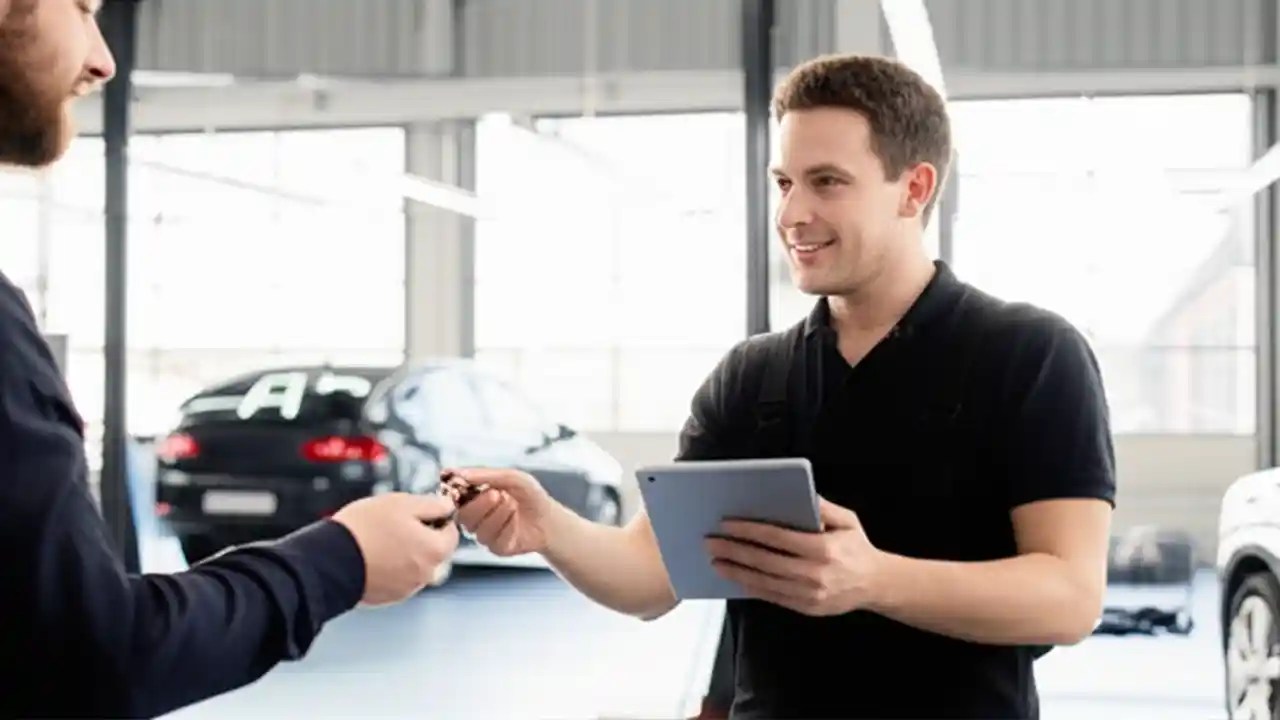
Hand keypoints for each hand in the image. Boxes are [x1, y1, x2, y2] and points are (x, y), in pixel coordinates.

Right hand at [331, 492, 459, 605]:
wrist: (329, 560)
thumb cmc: (364, 529)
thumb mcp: (402, 503)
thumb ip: (432, 505)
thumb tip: (447, 507)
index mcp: (435, 551)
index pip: (451, 533)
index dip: (438, 519)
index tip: (420, 512)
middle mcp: (427, 574)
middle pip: (435, 551)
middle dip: (422, 536)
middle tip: (396, 524)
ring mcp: (408, 588)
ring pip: (417, 565)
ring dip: (407, 553)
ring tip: (381, 539)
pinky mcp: (389, 597)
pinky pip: (399, 578)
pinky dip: (392, 567)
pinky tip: (374, 555)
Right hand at [447, 467, 558, 556]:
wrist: (549, 517)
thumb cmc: (529, 495)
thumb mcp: (511, 477)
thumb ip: (485, 475)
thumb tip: (458, 473)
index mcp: (473, 499)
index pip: (454, 498)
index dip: (456, 492)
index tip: (464, 485)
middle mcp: (475, 518)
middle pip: (463, 516)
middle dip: (480, 505)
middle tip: (497, 494)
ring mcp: (484, 535)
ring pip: (478, 530)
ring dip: (497, 514)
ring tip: (513, 504)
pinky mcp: (497, 548)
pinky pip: (494, 540)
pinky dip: (508, 527)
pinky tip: (517, 520)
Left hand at [705, 497, 881, 615]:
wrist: (875, 585)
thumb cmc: (857, 548)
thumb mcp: (847, 520)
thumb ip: (823, 507)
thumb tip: (799, 494)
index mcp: (823, 549)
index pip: (777, 537)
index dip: (749, 530)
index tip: (727, 524)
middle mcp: (814, 574)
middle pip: (764, 561)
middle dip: (734, 550)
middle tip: (711, 543)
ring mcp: (808, 594)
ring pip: (764, 582)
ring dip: (736, 571)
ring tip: (716, 562)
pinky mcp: (805, 608)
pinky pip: (772, 597)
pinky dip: (751, 587)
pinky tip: (736, 578)